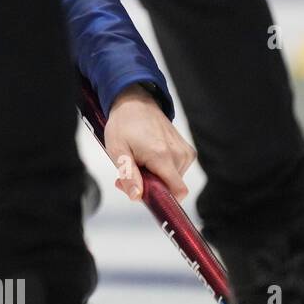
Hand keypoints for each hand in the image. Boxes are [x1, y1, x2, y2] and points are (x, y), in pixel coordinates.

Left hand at [103, 84, 195, 201]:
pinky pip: (176, 171)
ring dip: (155, 178)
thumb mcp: (117, 150)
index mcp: (162, 156)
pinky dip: (162, 170)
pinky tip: (148, 159)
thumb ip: (128, 175)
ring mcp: (185, 152)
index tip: (143, 193)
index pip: (177, 191)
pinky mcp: (187, 151)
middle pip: (171, 187)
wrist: (136, 103)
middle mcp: (179, 155)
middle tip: (130, 174)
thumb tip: (137, 196)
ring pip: (173, 180)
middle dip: (150, 187)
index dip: (161, 200)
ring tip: (138, 162)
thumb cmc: (125, 124)